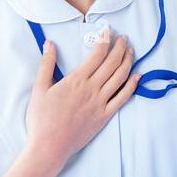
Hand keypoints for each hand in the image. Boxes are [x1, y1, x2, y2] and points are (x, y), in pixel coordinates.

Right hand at [24, 30, 139, 166]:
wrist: (49, 146)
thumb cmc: (41, 119)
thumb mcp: (39, 88)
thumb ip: (46, 64)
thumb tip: (49, 43)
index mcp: (76, 80)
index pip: (97, 54)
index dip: (105, 40)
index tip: (108, 30)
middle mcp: (92, 89)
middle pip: (112, 63)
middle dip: (120, 47)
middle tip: (124, 37)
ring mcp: (101, 103)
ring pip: (120, 77)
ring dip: (128, 61)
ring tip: (131, 51)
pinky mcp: (105, 116)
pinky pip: (123, 98)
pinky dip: (132, 85)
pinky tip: (137, 76)